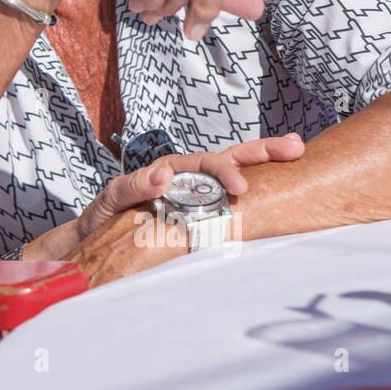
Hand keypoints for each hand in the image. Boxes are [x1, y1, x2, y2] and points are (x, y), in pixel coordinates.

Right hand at [22, 133, 304, 269]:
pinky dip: (146, 183)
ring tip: (236, 182)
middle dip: (249, 156)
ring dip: (208, 170)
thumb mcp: (182, 225)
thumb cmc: (144, 231)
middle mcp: (177, 174)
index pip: (236, 161)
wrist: (93, 241)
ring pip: (182, 167)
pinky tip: (162, 180)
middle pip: (217, 157)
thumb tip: (255, 206)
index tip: (297, 148)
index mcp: (198, 181)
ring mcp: (149, 182)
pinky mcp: (119, 194)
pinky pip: (131, 187)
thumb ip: (210, 216)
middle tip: (281, 157)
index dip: (265, 152)